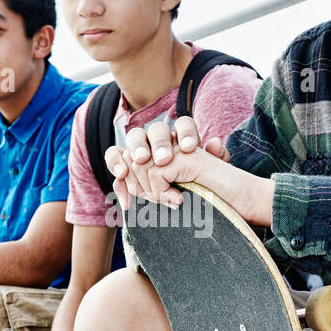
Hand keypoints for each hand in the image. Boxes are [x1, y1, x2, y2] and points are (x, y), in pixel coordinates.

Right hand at [105, 116, 229, 208]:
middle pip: (157, 129)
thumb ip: (215, 159)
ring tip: (141, 162)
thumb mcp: (210, 176)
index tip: (190, 149)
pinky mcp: (123, 163)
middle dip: (160, 143)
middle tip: (163, 160)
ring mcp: (139, 148)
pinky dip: (116, 166)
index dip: (187, 134)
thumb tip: (215, 143)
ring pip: (134, 136)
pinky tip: (122, 177)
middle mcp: (160, 139)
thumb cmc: (195, 188)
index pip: (185, 125)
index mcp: (183, 138)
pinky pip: (114, 156)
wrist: (177, 205)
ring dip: (136, 148)